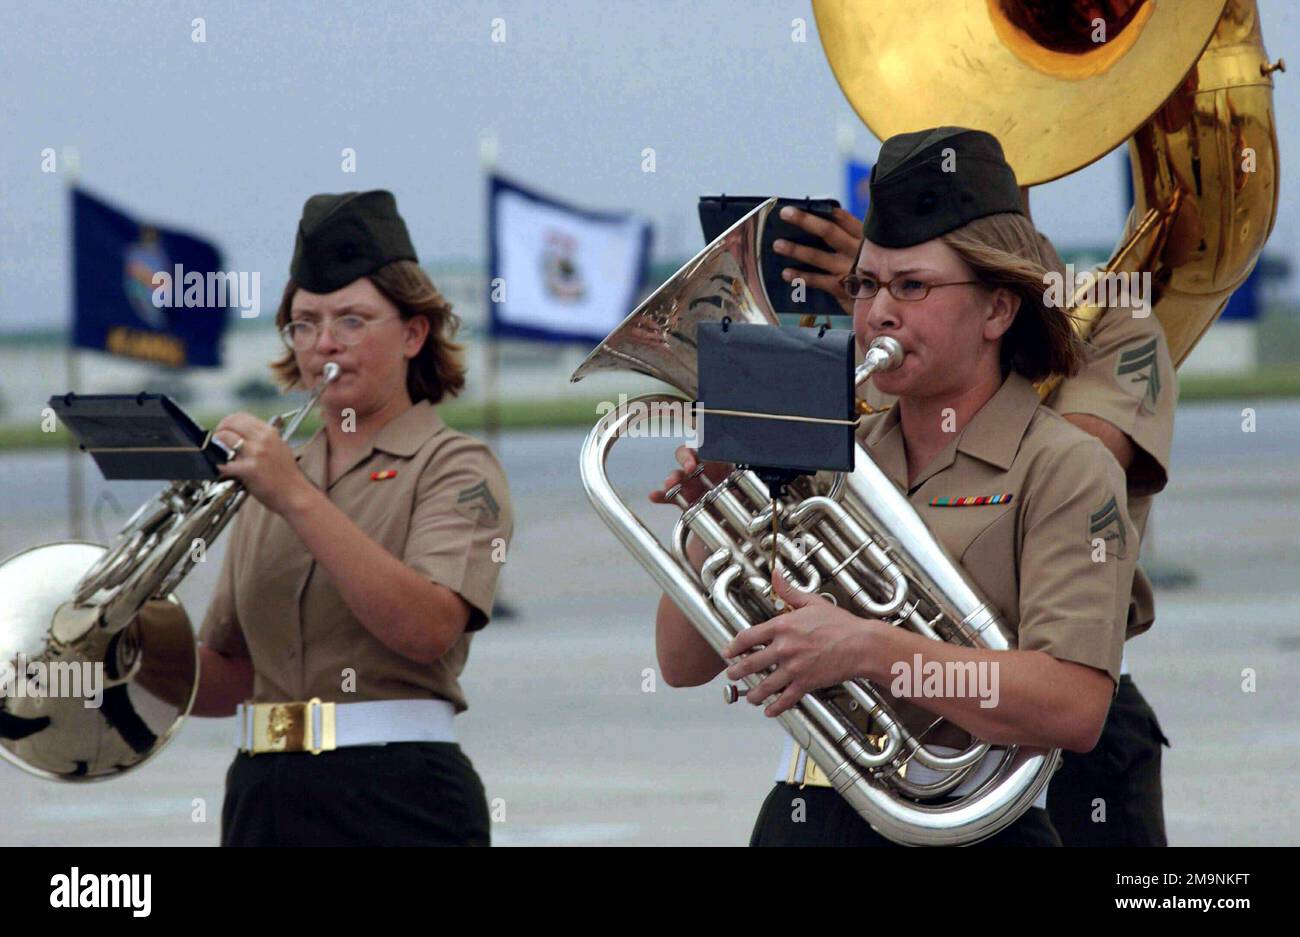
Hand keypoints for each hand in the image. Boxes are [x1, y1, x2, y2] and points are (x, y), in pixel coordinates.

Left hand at [213, 412, 316, 515]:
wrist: (296, 495)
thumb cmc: (287, 476)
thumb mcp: (280, 449)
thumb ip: (263, 439)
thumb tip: (241, 435)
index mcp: (270, 432)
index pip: (241, 416)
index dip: (227, 422)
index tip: (223, 430)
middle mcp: (263, 439)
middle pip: (230, 423)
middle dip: (219, 431)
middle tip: (216, 443)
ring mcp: (257, 453)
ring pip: (224, 438)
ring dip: (215, 447)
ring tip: (217, 456)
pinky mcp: (250, 470)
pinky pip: (224, 464)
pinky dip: (217, 467)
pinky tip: (219, 471)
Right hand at [649, 445, 731, 509]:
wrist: (728, 509)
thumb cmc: (731, 488)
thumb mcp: (739, 479)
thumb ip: (739, 478)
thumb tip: (744, 481)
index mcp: (711, 458)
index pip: (703, 444)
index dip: (701, 440)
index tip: (700, 443)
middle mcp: (696, 467)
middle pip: (685, 456)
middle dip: (686, 459)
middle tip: (689, 467)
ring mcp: (687, 482)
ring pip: (676, 475)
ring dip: (672, 478)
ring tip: (670, 484)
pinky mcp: (680, 498)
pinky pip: (668, 495)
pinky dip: (660, 495)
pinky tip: (654, 495)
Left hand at [723, 571, 884, 716]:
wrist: (861, 645)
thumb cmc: (840, 623)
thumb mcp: (812, 602)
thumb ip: (789, 592)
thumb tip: (775, 576)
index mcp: (783, 626)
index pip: (748, 637)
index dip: (734, 646)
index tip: (729, 651)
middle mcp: (784, 648)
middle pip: (751, 664)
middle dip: (737, 671)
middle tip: (731, 675)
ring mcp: (794, 668)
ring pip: (765, 686)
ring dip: (753, 694)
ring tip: (749, 696)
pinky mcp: (806, 683)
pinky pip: (785, 699)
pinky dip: (775, 707)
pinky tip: (769, 710)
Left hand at [772, 205, 863, 315]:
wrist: (885, 303)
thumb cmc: (874, 275)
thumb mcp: (870, 253)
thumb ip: (851, 240)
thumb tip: (822, 225)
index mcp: (865, 239)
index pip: (845, 219)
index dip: (826, 211)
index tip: (808, 203)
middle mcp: (857, 251)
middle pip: (828, 231)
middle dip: (805, 220)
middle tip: (785, 213)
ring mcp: (849, 269)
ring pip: (817, 256)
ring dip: (795, 249)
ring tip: (778, 245)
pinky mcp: (842, 288)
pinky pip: (816, 280)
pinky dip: (800, 276)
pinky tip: (786, 273)